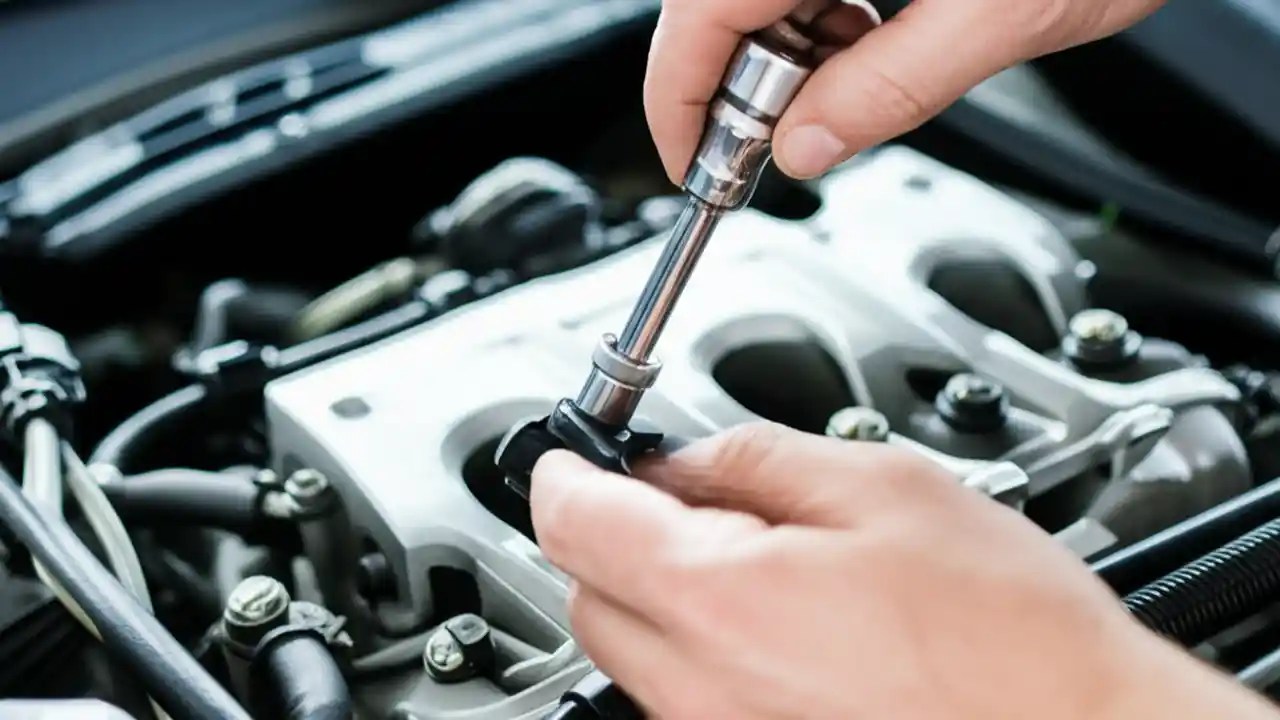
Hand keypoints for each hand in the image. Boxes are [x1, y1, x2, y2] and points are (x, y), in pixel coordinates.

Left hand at [531, 422, 1277, 718]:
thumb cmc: (1008, 636)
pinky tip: (789, 620)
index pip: (573, 519)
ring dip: (665, 590)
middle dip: (617, 530)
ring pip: (636, 649)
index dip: (565, 468)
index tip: (574, 449)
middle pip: (590, 590)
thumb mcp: (884, 488)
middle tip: (690, 492)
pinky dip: (708, 645)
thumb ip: (755, 460)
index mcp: (718, 600)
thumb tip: (681, 458)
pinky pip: (687, 695)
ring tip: (767, 556)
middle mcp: (699, 689)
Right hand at [645, 0, 1165, 180]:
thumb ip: (889, 88)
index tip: (690, 164)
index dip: (679, 104)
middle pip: (722, 8)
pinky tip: (878, 33)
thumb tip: (807, 148)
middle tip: (795, 141)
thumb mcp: (999, 17)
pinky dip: (829, 15)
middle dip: (749, 84)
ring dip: (796, 52)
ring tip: (861, 80)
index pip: (695, 22)